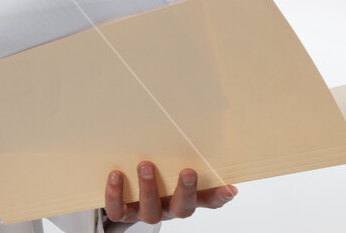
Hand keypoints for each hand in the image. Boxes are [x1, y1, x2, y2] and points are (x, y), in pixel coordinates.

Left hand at [103, 161, 236, 225]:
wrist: (122, 189)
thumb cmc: (154, 171)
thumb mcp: (170, 163)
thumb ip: (183, 154)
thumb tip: (199, 131)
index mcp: (184, 198)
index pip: (209, 201)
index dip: (220, 197)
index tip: (230, 188)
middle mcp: (168, 208)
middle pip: (182, 209)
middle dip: (186, 191)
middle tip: (189, 171)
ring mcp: (145, 213)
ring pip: (151, 212)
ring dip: (149, 189)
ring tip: (145, 165)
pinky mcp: (123, 213)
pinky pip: (118, 211)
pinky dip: (115, 194)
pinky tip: (115, 174)